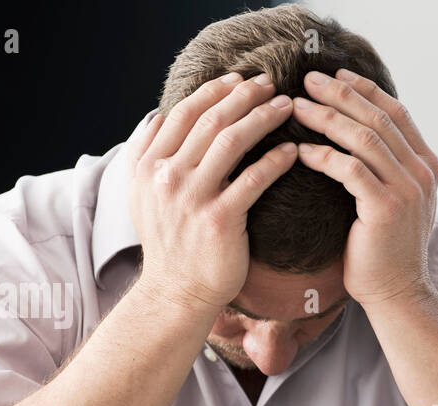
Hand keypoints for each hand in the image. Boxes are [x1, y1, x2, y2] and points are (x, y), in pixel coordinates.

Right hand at [128, 72, 297, 313]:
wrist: (176, 293)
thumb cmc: (170, 244)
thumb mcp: (143, 196)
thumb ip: (148, 155)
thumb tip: (159, 116)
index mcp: (147, 164)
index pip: (184, 113)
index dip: (214, 91)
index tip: (239, 80)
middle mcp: (166, 176)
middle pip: (210, 120)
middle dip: (244, 95)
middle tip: (271, 83)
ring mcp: (192, 198)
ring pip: (232, 141)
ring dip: (263, 117)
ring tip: (287, 107)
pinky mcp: (220, 220)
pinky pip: (254, 179)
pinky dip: (276, 160)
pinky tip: (294, 150)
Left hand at [291, 69, 437, 308]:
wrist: (396, 293)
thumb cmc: (385, 249)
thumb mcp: (394, 200)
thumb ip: (386, 167)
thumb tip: (357, 134)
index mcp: (426, 165)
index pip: (396, 112)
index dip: (365, 89)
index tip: (335, 75)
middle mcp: (422, 173)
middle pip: (378, 118)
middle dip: (340, 94)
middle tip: (307, 80)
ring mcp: (407, 190)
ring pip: (365, 138)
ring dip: (327, 118)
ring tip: (297, 106)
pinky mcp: (386, 209)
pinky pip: (350, 170)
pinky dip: (324, 156)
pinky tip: (300, 150)